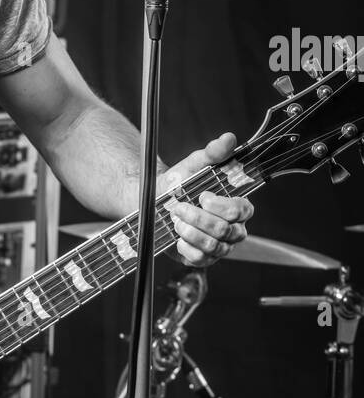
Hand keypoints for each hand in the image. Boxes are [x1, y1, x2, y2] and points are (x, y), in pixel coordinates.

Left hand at [158, 131, 253, 267]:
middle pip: (226, 230)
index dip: (223, 205)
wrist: (156, 201)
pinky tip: (176, 237)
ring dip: (191, 231)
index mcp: (236, 207)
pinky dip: (186, 247)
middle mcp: (232, 229)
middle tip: (181, 207)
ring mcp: (218, 246)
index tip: (202, 196)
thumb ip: (213, 153)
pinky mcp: (202, 258)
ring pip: (214, 246)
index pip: (242, 211)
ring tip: (176, 220)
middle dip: (200, 218)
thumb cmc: (180, 184)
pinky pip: (200, 259)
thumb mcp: (194, 165)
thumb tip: (228, 138)